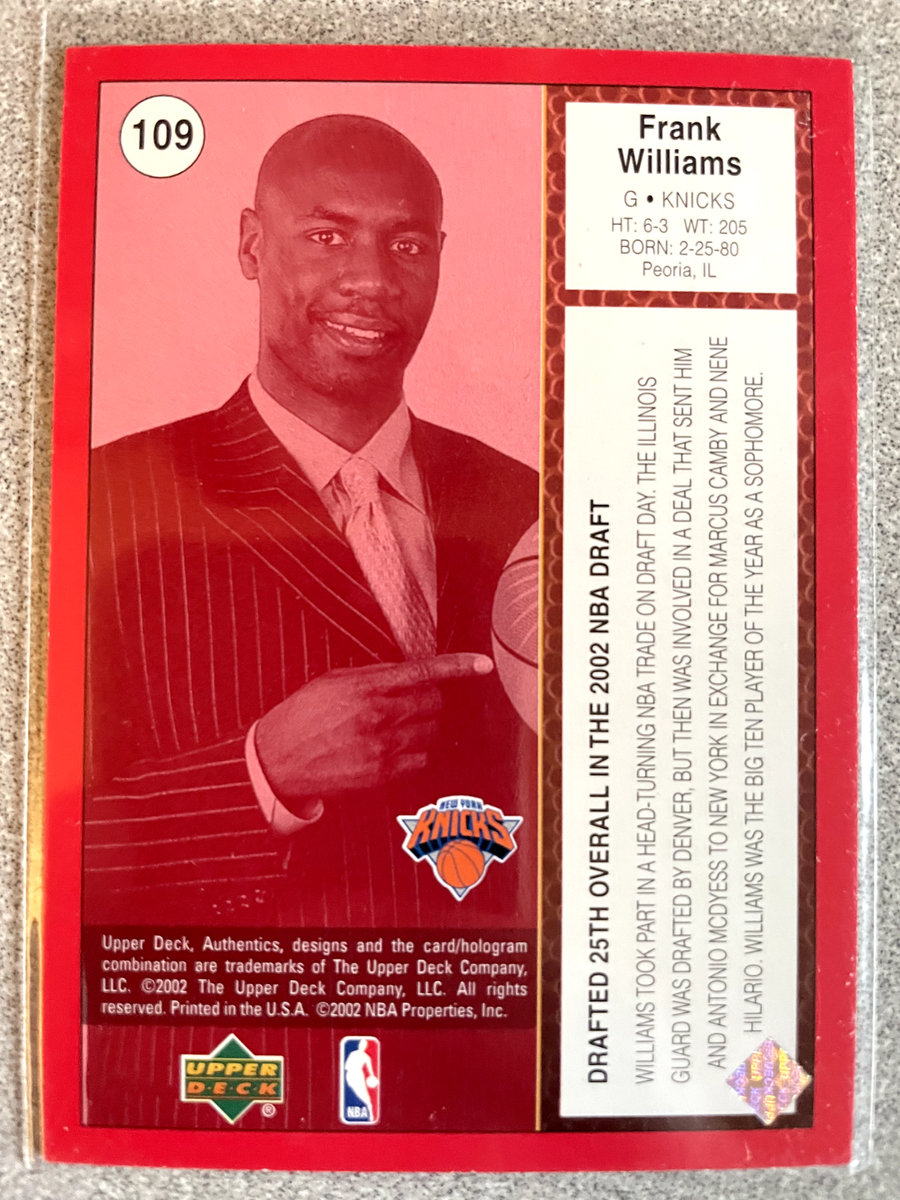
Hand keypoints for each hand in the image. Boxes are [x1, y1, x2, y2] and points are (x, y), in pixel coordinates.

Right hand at [254, 653, 493, 818]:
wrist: (278, 761)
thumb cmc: (303, 716)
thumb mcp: (333, 681)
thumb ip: (374, 675)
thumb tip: (408, 671)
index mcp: (367, 687)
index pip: (424, 672)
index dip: (458, 667)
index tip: (481, 664)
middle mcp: (379, 716)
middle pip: (434, 704)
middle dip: (430, 700)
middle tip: (413, 702)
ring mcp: (383, 748)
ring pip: (430, 733)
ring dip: (422, 727)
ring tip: (396, 726)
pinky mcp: (382, 775)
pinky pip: (420, 760)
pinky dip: (414, 752)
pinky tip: (392, 748)